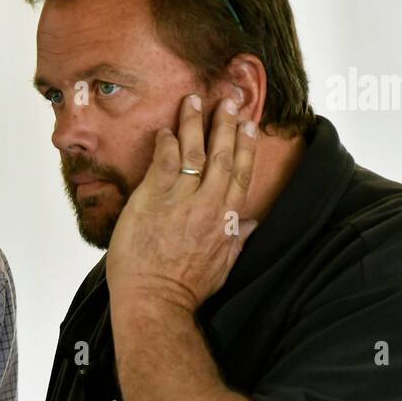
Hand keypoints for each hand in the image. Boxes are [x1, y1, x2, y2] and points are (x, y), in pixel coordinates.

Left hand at [105, 92, 259, 314]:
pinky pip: (163, 162)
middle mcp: (207, 204)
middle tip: (228, 99)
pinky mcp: (151, 200)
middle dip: (225, 124)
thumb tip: (249, 223)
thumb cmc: (186, 289)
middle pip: (221, 155)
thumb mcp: (222, 265)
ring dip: (195, 123)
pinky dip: (166, 143)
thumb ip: (236, 239)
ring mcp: (180, 200)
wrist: (156, 301)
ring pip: (193, 152)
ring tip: (194, 100)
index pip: (240, 173)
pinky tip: (166, 129)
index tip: (248, 124)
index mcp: (225, 219)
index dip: (245, 145)